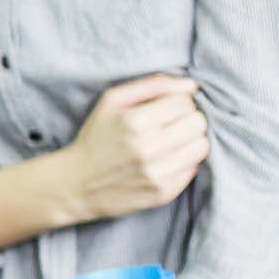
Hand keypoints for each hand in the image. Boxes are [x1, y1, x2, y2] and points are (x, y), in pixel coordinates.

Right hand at [62, 74, 208, 218]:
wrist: (76, 185)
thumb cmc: (95, 137)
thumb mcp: (112, 101)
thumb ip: (153, 85)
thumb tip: (191, 86)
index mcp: (136, 121)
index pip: (185, 102)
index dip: (176, 102)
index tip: (162, 110)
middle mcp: (149, 149)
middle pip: (198, 123)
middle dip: (186, 120)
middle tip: (169, 126)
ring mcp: (158, 174)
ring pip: (202, 146)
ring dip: (189, 141)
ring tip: (169, 143)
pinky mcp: (163, 193)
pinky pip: (194, 169)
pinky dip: (182, 162)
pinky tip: (163, 161)